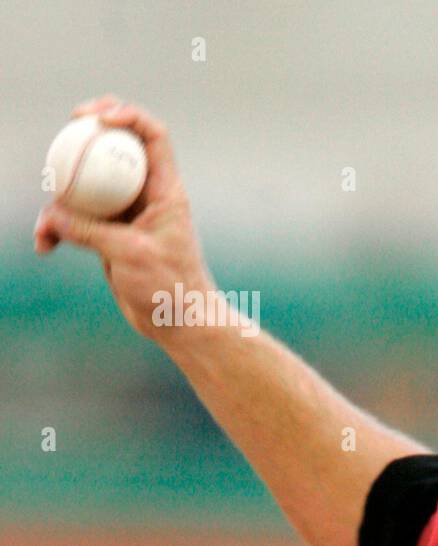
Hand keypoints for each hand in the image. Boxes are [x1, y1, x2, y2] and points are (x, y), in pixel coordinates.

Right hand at [34, 95, 215, 341]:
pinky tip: (44, 245)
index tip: (97, 116)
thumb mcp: (130, 255)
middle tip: (65, 129)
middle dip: (87, 135)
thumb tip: (54, 214)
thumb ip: (92, 231)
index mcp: (165, 190)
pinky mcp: (110, 235)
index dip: (127, 115)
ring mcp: (126, 214)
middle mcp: (146, 196)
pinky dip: (58, 228)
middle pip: (115, 149)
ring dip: (61, 197)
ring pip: (87, 186)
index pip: (153, 137)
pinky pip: (76, 220)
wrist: (178, 322)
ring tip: (47, 227)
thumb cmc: (169, 287)